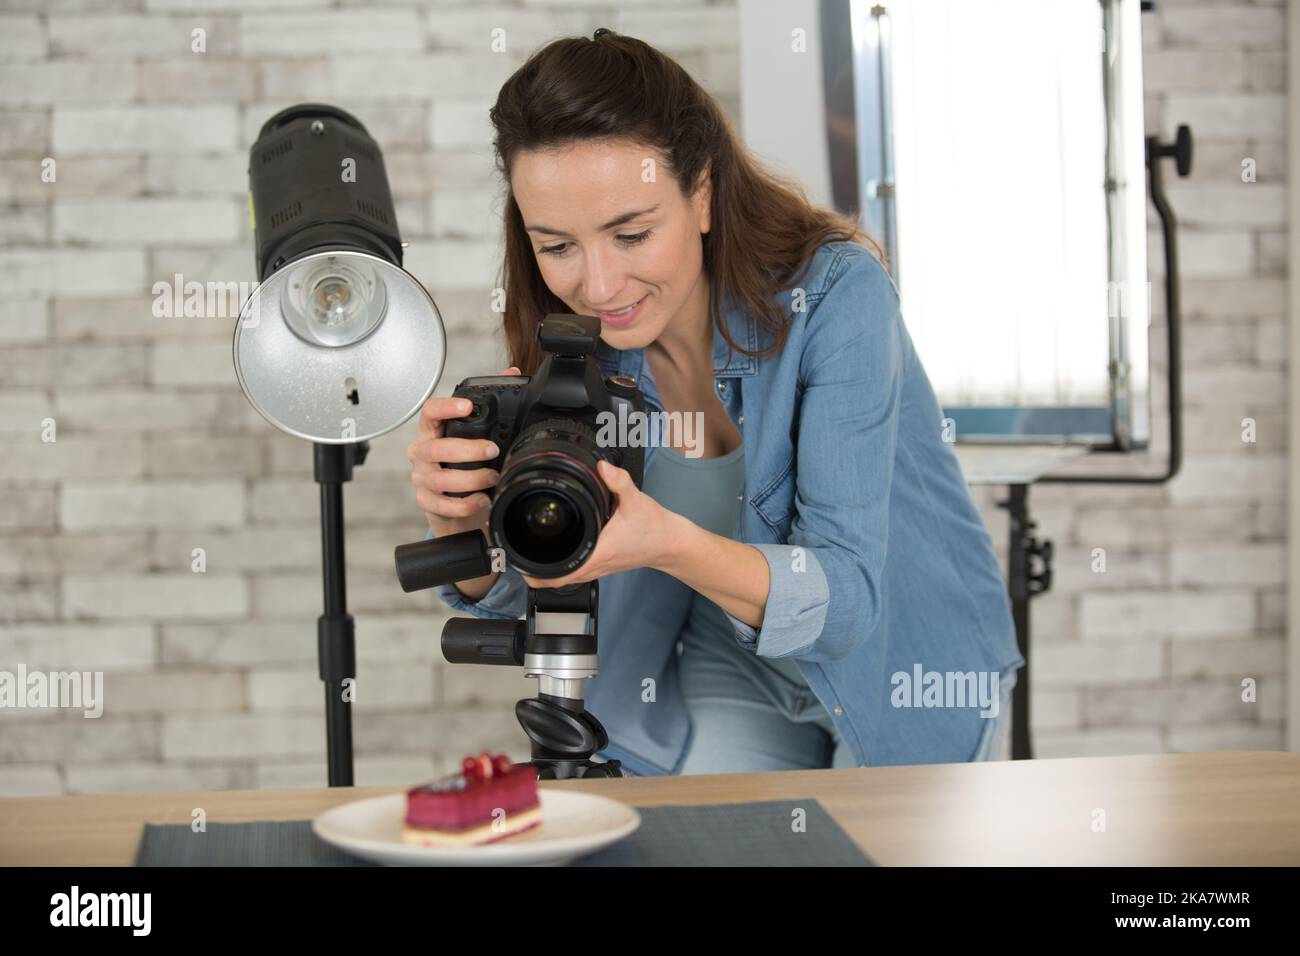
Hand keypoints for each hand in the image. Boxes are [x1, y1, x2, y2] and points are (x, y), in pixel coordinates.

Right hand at [408, 366, 519, 537]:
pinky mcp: (427, 501)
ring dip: (471, 479)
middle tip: (493, 451)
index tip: (468, 406)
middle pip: (436, 448)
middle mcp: (422, 452)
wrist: (451, 499)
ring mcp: (422, 478)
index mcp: (432, 430)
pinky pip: (442, 504)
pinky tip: (481, 499)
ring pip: (440, 478)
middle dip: (467, 450)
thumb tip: (511, 373)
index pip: (430, 412)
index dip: (446, 407)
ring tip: (493, 477)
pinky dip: (464, 504)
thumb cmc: (461, 461)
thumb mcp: (473, 432)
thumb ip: (490, 403)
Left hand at [519, 459, 681, 588]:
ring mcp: (597, 568)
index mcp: (597, 553)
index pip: (557, 575)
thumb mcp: (635, 500)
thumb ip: (618, 481)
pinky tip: (556, 550)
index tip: (517, 563)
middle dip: (532, 570)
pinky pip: (574, 570)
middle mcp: (594, 566)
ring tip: (528, 552)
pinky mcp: (602, 564)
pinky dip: (560, 565)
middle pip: (554, 580)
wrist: (670, 543)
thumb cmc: (654, 528)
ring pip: (564, 577)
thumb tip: (601, 466)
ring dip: (545, 569)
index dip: (533, 573)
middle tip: (514, 553)